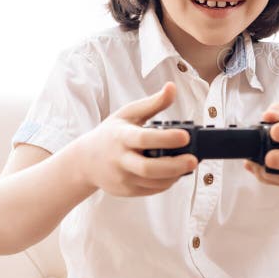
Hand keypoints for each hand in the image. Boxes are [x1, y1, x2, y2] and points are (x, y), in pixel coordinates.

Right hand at [77, 82, 197, 195]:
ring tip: (188, 164)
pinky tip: (176, 173)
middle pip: (148, 168)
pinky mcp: (126, 191)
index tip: (185, 136)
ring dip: (174, 175)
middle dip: (174, 166)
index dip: (166, 139)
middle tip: (194, 160)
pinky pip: (151, 190)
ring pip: (152, 182)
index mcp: (121, 137)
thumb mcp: (128, 114)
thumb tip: (172, 87)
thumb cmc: (111, 134)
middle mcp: (120, 160)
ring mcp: (122, 178)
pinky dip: (167, 183)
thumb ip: (152, 103)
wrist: (84, 161)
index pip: (144, 139)